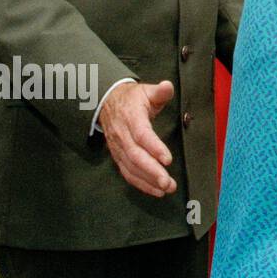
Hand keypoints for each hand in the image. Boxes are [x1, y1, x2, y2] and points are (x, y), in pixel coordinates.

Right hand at [98, 80, 176, 197]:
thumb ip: (159, 91)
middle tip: (168, 183)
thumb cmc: (133, 99)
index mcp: (131, 118)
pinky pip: (128, 173)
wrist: (108, 103)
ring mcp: (118, 148)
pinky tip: (156, 191)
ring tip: (166, 189)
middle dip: (152, 171)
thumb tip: (168, 86)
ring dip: (148, 181)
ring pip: (131, 168)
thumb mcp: (146, 90)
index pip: (142, 135)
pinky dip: (141, 184)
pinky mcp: (119, 156)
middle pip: (136, 156)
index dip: (154, 148)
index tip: (168, 159)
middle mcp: (122, 136)